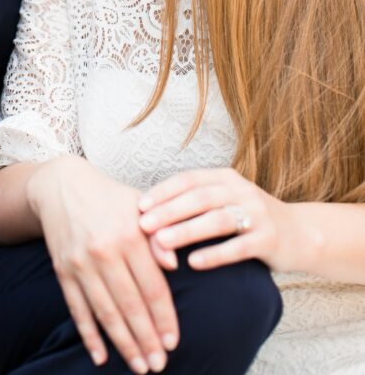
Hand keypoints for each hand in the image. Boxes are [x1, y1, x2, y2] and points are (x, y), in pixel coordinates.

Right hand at [27, 156, 179, 371]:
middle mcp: (105, 251)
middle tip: (159, 366)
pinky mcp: (62, 270)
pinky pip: (77, 308)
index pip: (152, 287)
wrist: (62, 185)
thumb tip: (176, 266)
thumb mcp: (140, 206)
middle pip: (130, 305)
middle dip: (146, 339)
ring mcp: (81, 262)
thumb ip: (160, 236)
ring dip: (123, 344)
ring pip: (106, 312)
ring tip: (139, 366)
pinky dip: (88, 334)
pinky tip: (100, 356)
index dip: (164, 318)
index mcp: (129, 235)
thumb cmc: (109, 198)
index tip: (173, 342)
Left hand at [137, 167, 297, 271]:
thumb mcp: (224, 202)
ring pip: (216, 220)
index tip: (139, 206)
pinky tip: (194, 262)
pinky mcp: (269, 239)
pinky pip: (239, 246)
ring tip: (162, 242)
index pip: (188, 180)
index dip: (163, 192)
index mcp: (225, 177)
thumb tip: (149, 211)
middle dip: (168, 211)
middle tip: (143, 225)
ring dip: (187, 230)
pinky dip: (215, 253)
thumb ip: (195, 202)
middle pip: (199, 198)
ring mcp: (257, 213)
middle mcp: (241, 190)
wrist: (299, 234)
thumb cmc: (248, 218)